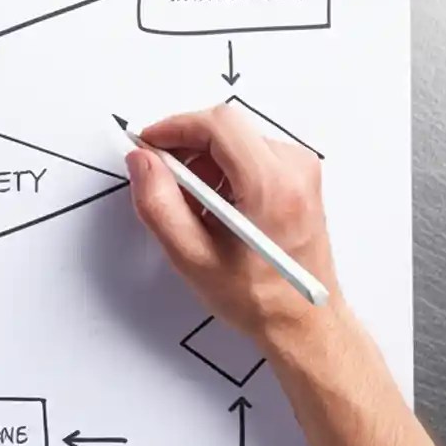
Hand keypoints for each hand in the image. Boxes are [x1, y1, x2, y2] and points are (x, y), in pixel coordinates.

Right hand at [125, 103, 339, 341]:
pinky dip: (224, 170)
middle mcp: (294, 170)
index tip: (149, 145)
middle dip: (186, 147)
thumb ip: (158, 203)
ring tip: (192, 206)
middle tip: (163, 179)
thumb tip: (142, 162)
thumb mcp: (191, 256)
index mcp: (271, 185)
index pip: (217, 124)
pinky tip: (215, 207)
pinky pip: (251, 154)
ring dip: (204, 162)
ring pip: (236, 140)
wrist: (302, 321)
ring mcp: (301, 171)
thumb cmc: (258, 298)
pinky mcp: (300, 178)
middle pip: (226, 128)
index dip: (174, 128)